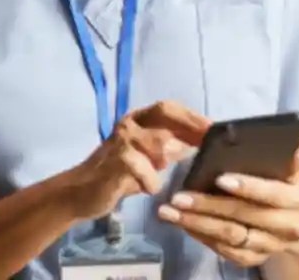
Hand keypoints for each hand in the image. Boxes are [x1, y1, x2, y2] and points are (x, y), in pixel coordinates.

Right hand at [65, 101, 210, 220]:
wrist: (82, 192)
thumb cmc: (120, 175)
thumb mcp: (150, 158)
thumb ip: (173, 147)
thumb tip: (203, 141)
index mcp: (138, 120)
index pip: (169, 107)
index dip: (193, 116)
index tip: (216, 129)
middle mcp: (129, 124)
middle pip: (163, 111)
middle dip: (189, 125)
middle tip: (207, 142)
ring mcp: (120, 141)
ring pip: (158, 142)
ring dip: (166, 158)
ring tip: (163, 170)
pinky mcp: (114, 163)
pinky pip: (143, 168)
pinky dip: (151, 181)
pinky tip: (148, 188)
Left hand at [158, 152, 298, 267]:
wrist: (294, 221)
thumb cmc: (281, 184)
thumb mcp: (287, 169)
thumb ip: (283, 159)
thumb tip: (291, 148)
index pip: (273, 194)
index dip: (248, 187)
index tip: (219, 178)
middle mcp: (290, 228)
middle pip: (245, 217)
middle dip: (208, 206)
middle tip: (178, 196)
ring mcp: (270, 246)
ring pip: (230, 236)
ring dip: (196, 223)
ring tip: (168, 210)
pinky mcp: (253, 259)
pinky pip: (224, 251)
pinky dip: (200, 235)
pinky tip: (180, 221)